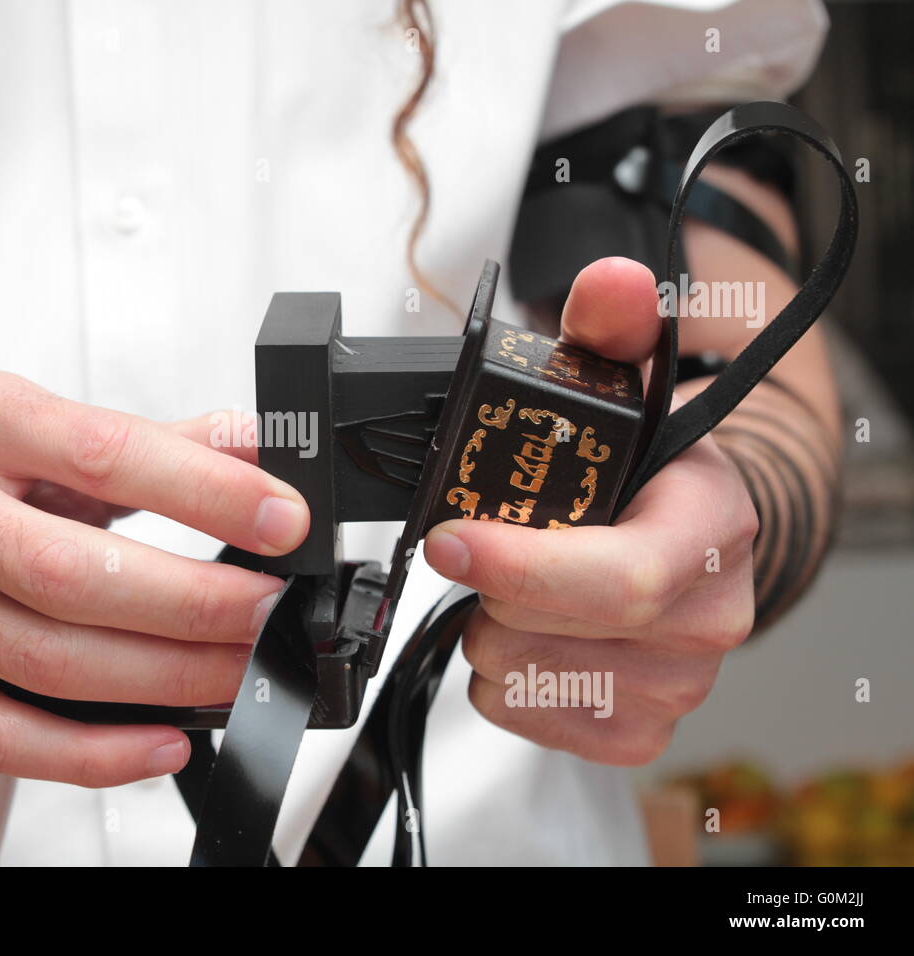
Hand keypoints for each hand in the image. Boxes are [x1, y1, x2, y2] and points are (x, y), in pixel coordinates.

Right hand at [0, 370, 307, 785]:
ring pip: (48, 662)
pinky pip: (4, 736)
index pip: (101, 452)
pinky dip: (96, 751)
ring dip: (165, 680)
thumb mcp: (32, 430)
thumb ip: (148, 441)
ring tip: (237, 673)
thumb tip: (258, 445)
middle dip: (194, 605)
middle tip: (268, 617)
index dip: (205, 492)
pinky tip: (164, 740)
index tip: (283, 521)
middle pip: (74, 574)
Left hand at [423, 258, 757, 764]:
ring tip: (520, 583)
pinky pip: (518, 714)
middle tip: (483, 547)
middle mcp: (707, 620)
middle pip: (548, 632)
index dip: (522, 568)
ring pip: (520, 676)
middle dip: (489, 588)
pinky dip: (499, 676)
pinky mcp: (633, 731)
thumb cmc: (648, 468)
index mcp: (709, 532)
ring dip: (490, 628)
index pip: (620, 579)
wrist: (684, 535)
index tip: (449, 540)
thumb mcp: (625, 382)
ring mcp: (676, 686)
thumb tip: (611, 283)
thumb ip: (607, 326)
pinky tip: (530, 630)